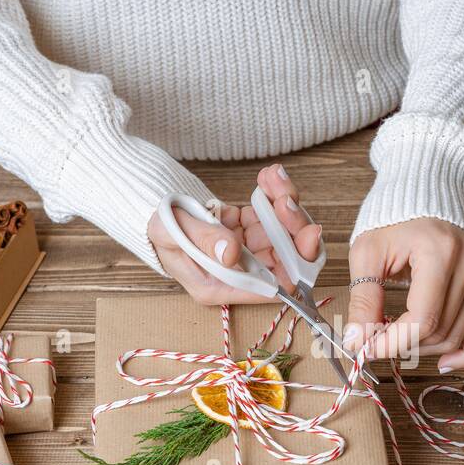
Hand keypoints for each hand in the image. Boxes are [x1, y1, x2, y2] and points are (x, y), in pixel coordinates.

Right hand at [149, 165, 320, 304]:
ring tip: (274, 178)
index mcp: (220, 287)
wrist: (157, 214)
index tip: (306, 236)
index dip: (295, 267)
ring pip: (286, 235)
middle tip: (287, 200)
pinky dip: (276, 194)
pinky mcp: (252, 230)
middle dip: (296, 229)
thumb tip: (232, 253)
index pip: (270, 288)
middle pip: (287, 261)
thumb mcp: (171, 234)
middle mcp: (241, 274)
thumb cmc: (160, 231)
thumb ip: (202, 241)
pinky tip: (268, 176)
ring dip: (287, 204)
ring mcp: (250, 252)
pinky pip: (274, 215)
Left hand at [346, 219, 463, 372]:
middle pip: (438, 331)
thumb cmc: (394, 213)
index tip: (365, 349)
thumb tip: (357, 341)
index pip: (422, 318)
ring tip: (396, 340)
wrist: (425, 187)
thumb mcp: (367, 251)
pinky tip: (444, 362)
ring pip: (455, 335)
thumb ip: (364, 298)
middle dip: (402, 345)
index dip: (391, 342)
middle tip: (373, 342)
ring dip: (422, 348)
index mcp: (439, 253)